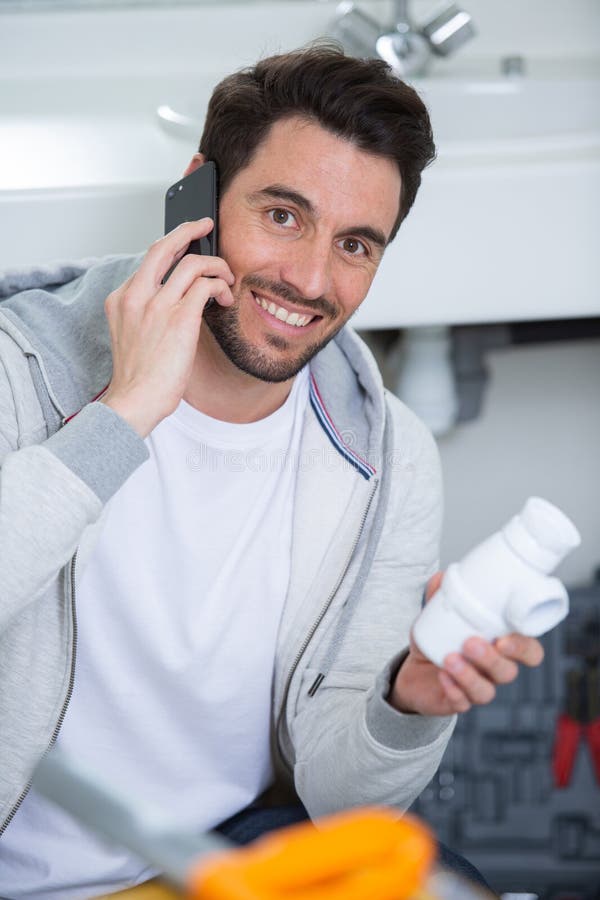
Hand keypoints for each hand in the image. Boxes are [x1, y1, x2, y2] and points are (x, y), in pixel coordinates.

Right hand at [100, 219, 234, 437]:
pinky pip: (206, 285)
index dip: (172, 249)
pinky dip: (220, 286)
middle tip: (205, 225)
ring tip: (227, 278)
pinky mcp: (179, 317)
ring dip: (216, 266)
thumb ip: (148, 314)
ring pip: (192, 263)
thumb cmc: (138, 379)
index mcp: (120, 300)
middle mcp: (135, 296)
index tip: (185, 246)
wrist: (134, 401)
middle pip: (163, 246)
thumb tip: (180, 302)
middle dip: (188, 229)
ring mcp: (156, 305)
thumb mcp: (133, 337)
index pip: (149, 261)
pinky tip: (224, 299)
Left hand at [389, 571, 544, 716]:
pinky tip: (443, 676)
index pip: (530, 652)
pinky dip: (453, 690)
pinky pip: (462, 703)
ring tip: (450, 659)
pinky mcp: (457, 703)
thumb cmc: (438, 640)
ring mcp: (477, 688)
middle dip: (492, 659)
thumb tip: (443, 575)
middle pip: (509, 672)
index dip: (524, 647)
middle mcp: (494, 671)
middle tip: (471, 643)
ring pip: (487, 691)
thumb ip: (441, 595)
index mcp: (500, 648)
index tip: (504, 637)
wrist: (414, 671)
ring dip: (470, 675)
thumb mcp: (436, 616)